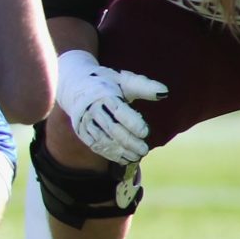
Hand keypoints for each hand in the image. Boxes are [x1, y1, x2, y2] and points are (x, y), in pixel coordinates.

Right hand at [56, 50, 169, 164]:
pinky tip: (124, 158)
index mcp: (103, 94)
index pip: (118, 111)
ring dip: (120, 151)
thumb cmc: (107, 82)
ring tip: (137, 157)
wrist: (74, 85)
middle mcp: (92, 108)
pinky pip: (95, 145)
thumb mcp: (124, 79)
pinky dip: (110, 154)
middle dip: (129, 142)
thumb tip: (164, 92)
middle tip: (144, 150)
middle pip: (111, 129)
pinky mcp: (81, 131)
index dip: (132, 123)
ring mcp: (84, 121)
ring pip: (103, 139)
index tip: (145, 133)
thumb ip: (144, 87)